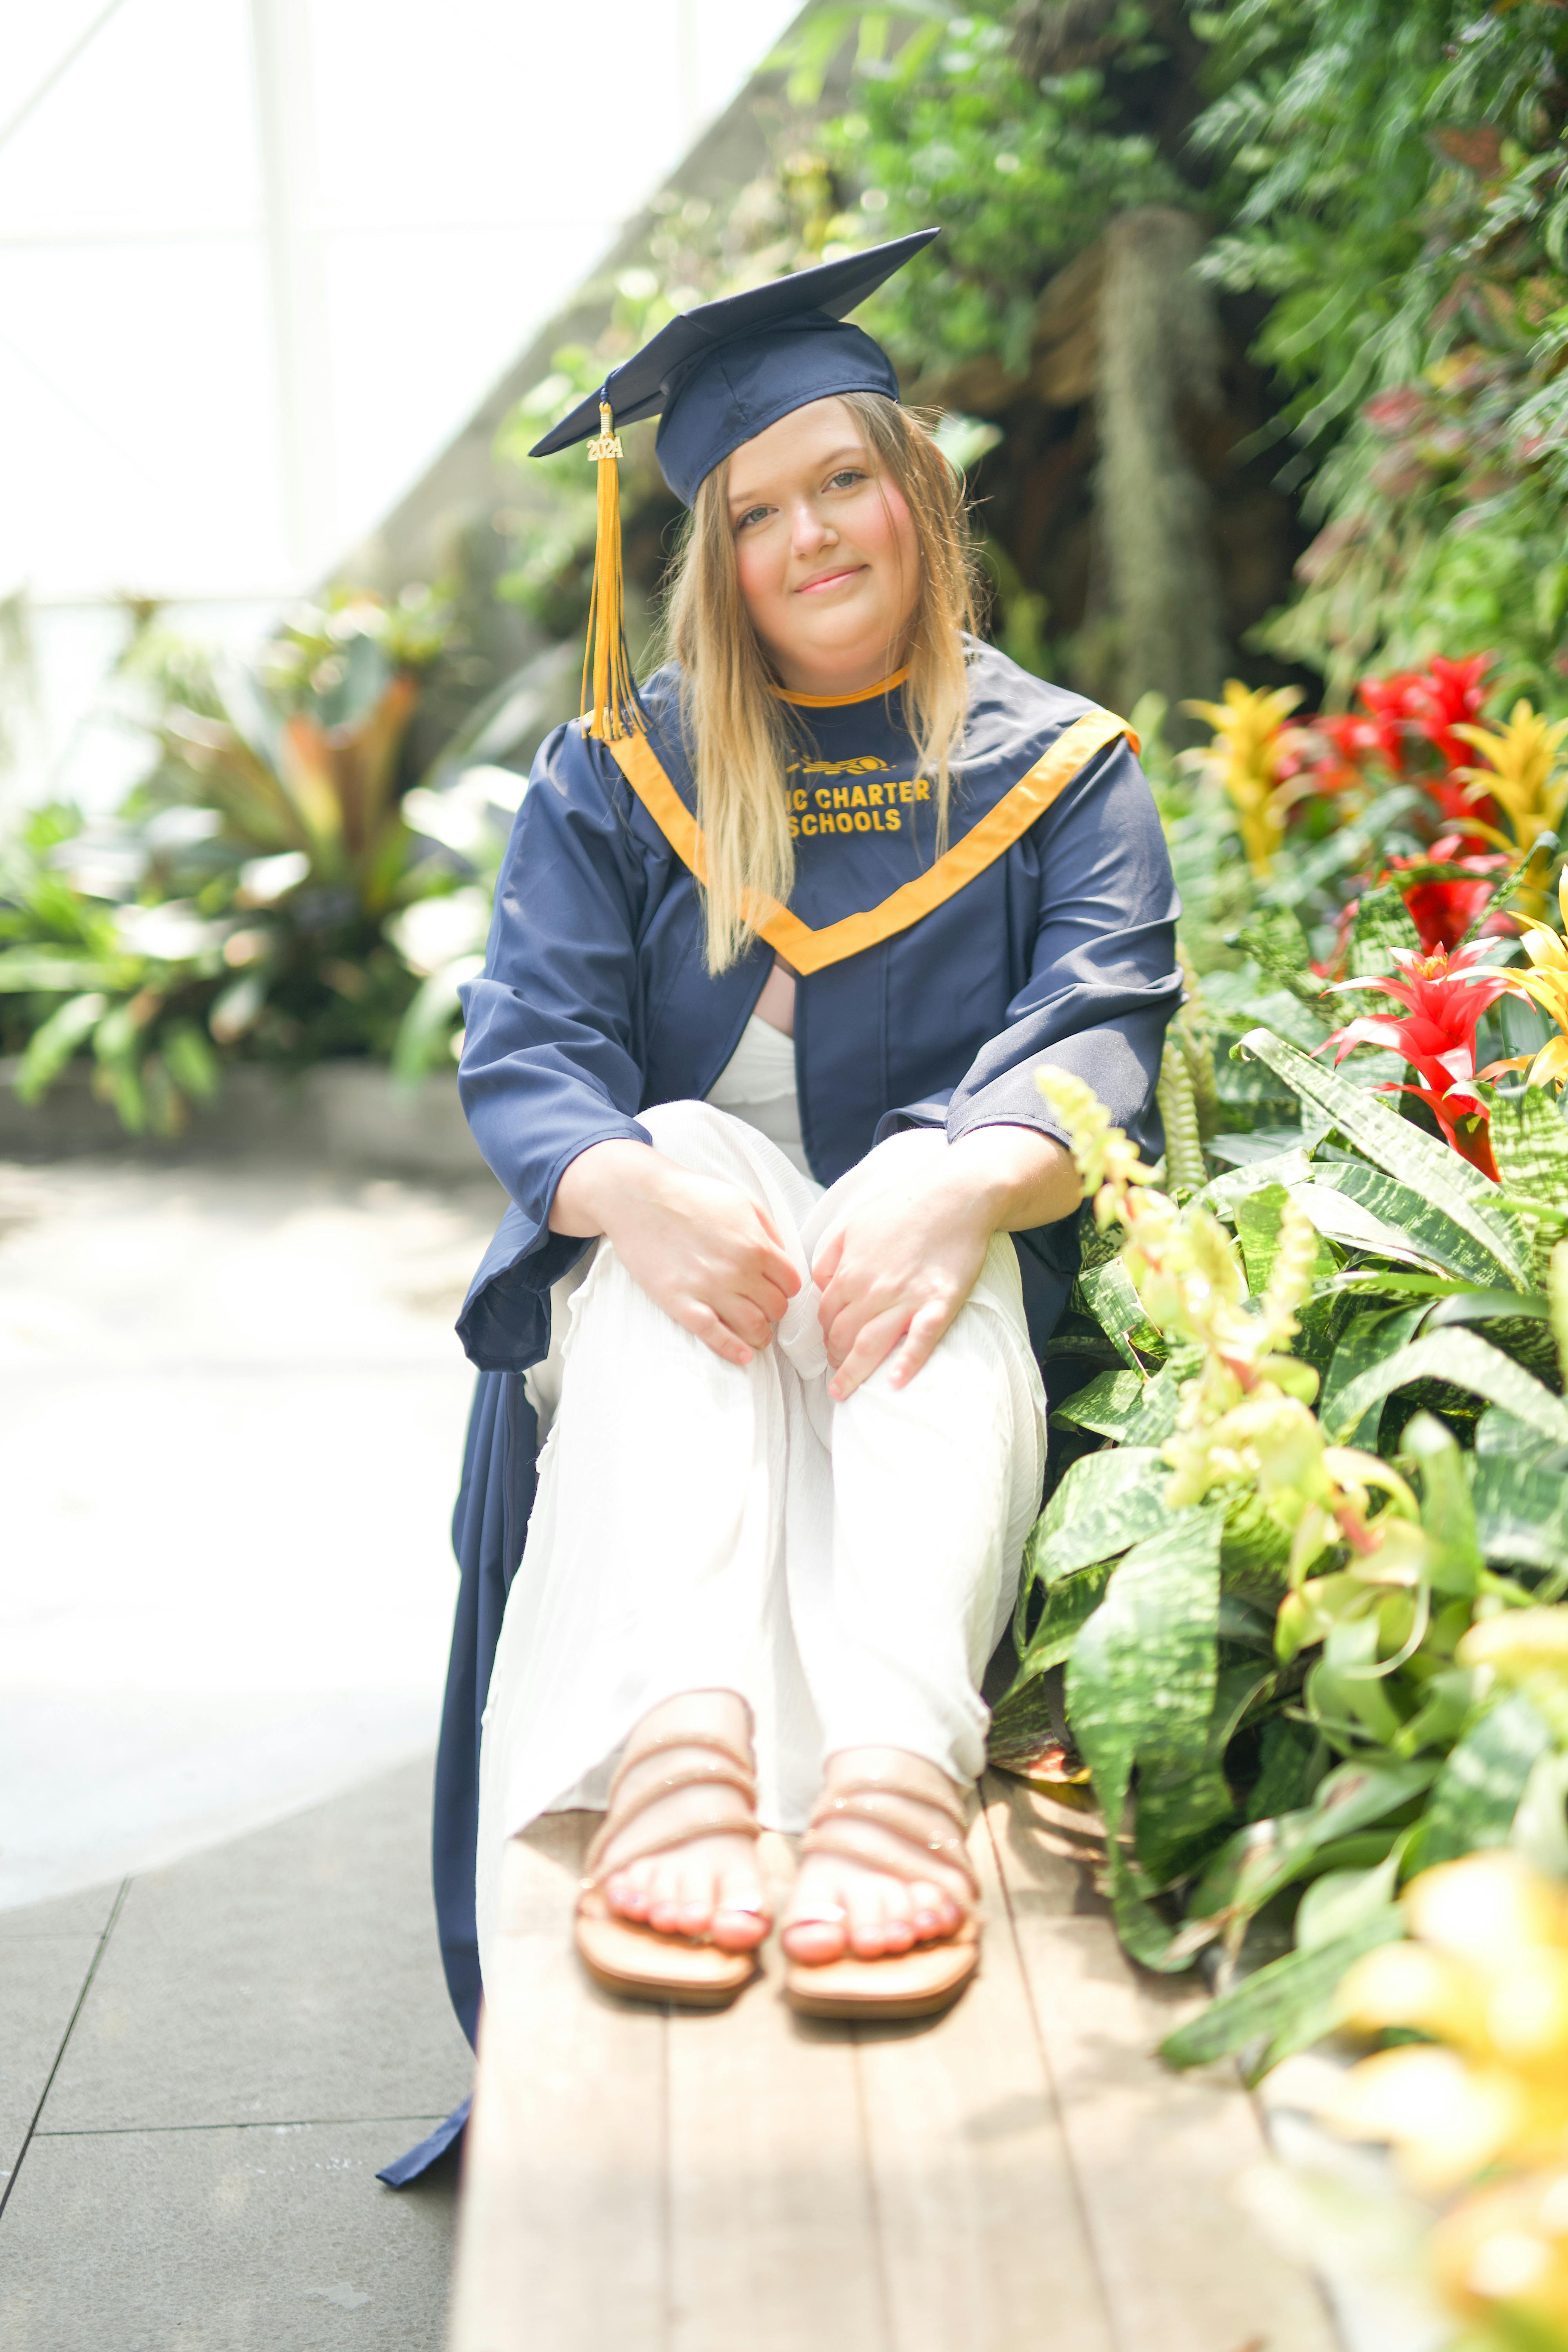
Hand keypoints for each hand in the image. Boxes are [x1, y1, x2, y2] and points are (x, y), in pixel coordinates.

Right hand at [551, 1140, 799, 1367]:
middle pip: (776, 1308)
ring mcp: (709, 1288)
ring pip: (753, 1327)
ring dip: (760, 1335)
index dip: (785, 1289)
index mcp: (756, 1245)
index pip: (791, 1284)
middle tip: (763, 1310)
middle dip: (773, 1312)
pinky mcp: (680, 1302)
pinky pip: (714, 1335)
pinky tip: (742, 1356)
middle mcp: (738, 1270)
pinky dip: (733, 1350)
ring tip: (756, 1335)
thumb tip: (783, 1259)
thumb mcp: (742, 1202)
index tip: (775, 1290)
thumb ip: (768, 1231)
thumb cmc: (691, 1196)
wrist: (639, 1197)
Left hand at [812, 1127, 1079, 1400]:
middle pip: (842, 1336)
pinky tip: (895, 1384)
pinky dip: (907, 1364)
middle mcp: (872, 1289)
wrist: (954, 1196)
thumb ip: (830, 1259)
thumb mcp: (852, 1226)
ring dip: (854, 1373)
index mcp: (849, 1272)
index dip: (823, 1335)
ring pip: (870, 1345)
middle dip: (835, 1358)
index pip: (825, 1316)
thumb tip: (820, 1289)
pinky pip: (921, 1340)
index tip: (828, 1347)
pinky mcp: (940, 1302)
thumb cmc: (902, 1209)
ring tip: (846, 1392)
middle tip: (837, 1372)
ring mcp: (907, 1298)